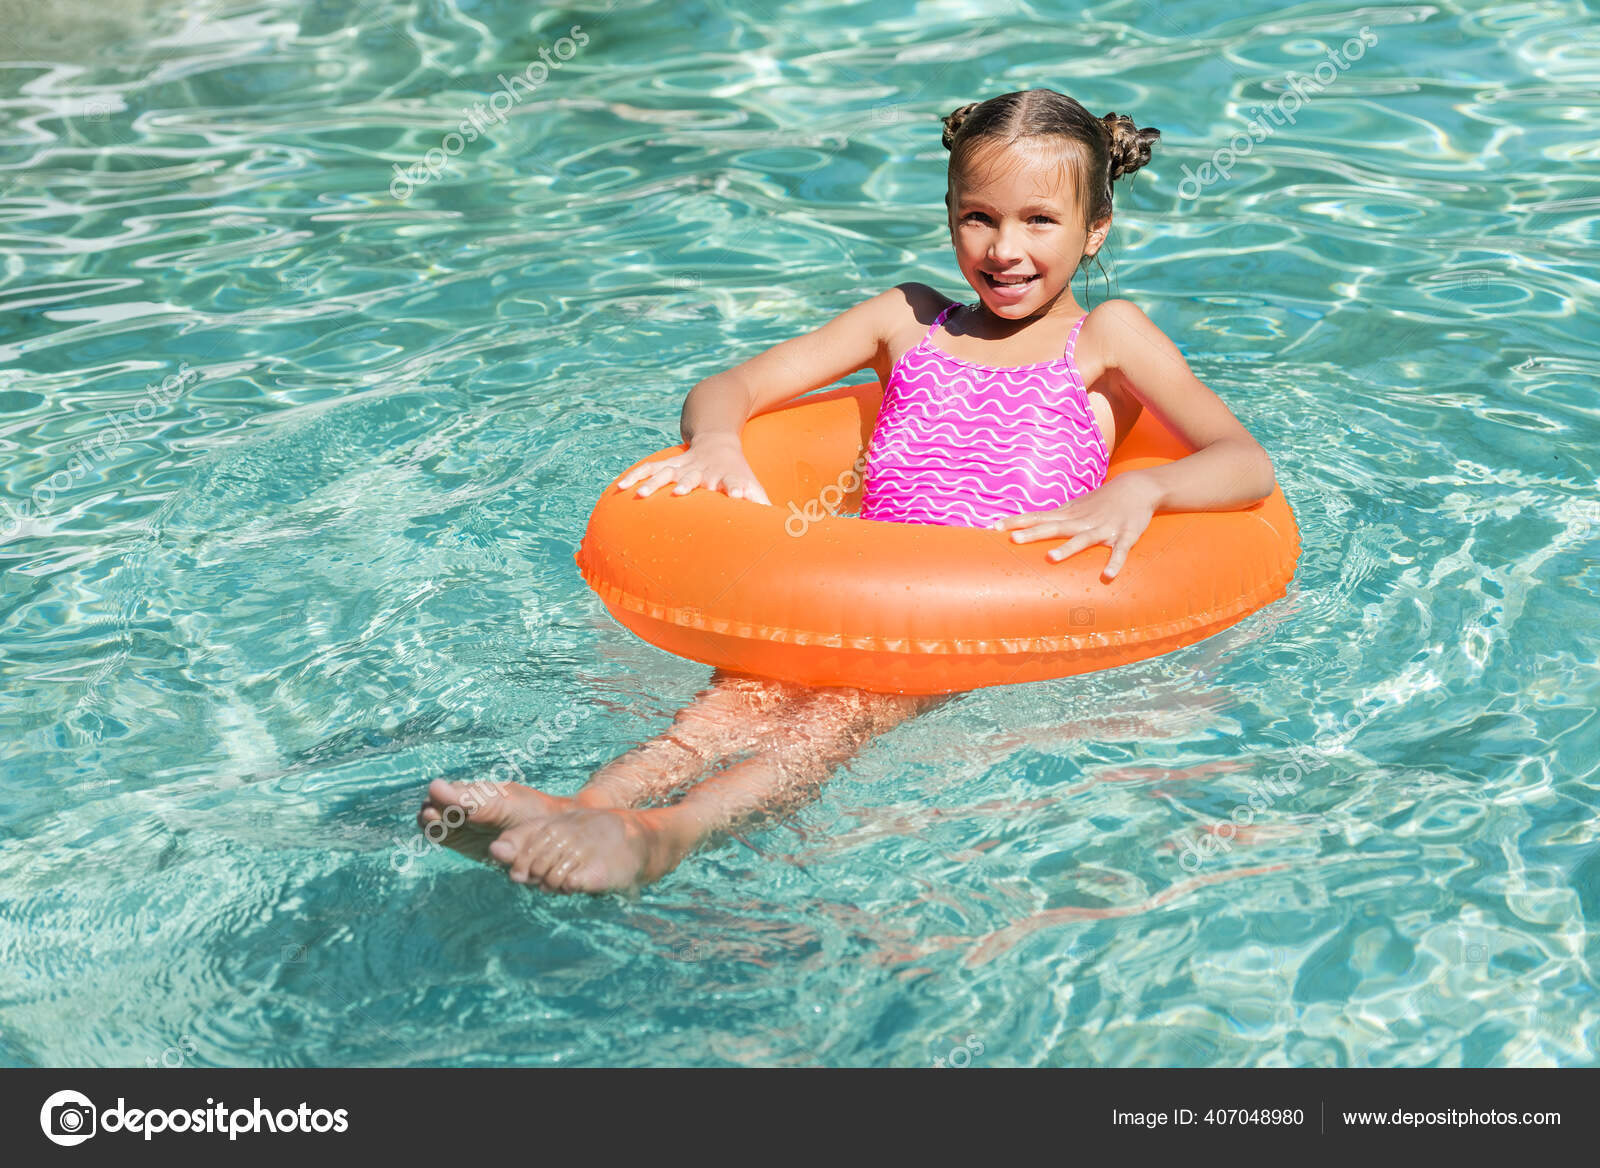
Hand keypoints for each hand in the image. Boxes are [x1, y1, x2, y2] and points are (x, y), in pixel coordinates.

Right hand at [614, 434, 771, 504]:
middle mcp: (703, 470)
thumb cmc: (736, 472)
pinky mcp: (669, 464)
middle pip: (694, 477)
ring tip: (640, 495)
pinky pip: (649, 469)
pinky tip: (620, 487)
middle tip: (680, 493)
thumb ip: (761, 505)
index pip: (733, 483)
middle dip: (687, 484)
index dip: (735, 489)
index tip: (736, 497)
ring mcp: (683, 466)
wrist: (718, 437)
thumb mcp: (752, 484)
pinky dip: (635, 476)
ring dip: (653, 482)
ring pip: (666, 472)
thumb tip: (778, 530)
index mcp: (726, 477)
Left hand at [991, 473, 1161, 580]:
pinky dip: (1115, 563)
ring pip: (1083, 540)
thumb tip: (1026, 523)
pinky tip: (1107, 576)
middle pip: (1054, 527)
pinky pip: (1119, 552)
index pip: (1037, 517)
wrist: (1138, 487)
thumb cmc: (1101, 500)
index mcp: (1069, 515)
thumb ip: (1053, 516)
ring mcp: (1103, 528)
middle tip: (1014, 539)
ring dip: (1067, 548)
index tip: (994, 527)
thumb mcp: (1075, 505)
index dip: (1017, 522)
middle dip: (1034, 533)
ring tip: (1050, 558)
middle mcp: (1082, 521)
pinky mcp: (1125, 536)